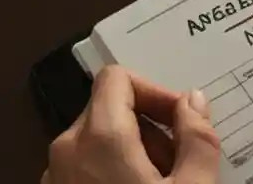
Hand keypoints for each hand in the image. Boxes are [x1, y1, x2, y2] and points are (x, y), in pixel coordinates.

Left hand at [43, 66, 220, 183]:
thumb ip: (197, 140)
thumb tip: (194, 100)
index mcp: (99, 137)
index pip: (118, 78)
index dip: (156, 92)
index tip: (182, 121)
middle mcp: (67, 150)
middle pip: (110, 109)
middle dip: (151, 127)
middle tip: (180, 160)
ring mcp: (54, 175)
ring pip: (97, 139)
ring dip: (134, 151)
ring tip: (164, 181)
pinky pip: (84, 166)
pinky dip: (113, 170)